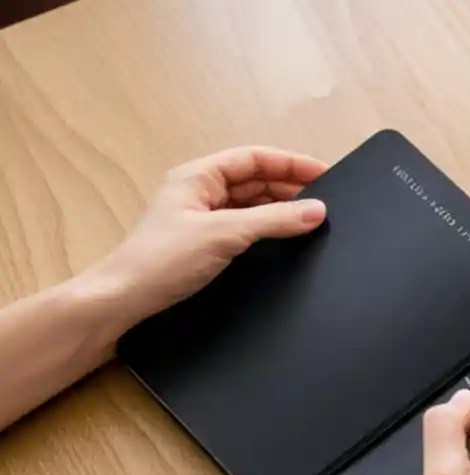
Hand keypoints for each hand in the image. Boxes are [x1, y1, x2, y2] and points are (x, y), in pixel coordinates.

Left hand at [83, 146, 328, 333]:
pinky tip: (286, 238)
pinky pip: (245, 226)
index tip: (325, 173)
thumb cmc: (161, 261)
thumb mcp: (225, 234)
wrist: (123, 301)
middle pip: (255, 179)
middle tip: (324, 200)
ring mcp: (201, 218)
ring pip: (251, 204)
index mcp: (198, 176)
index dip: (291, 163)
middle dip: (290, 186)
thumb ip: (274, 220)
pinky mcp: (204, 243)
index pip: (254, 158)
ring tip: (311, 219)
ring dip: (280, 208)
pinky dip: (268, 228)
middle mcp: (200, 191)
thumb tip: (317, 210)